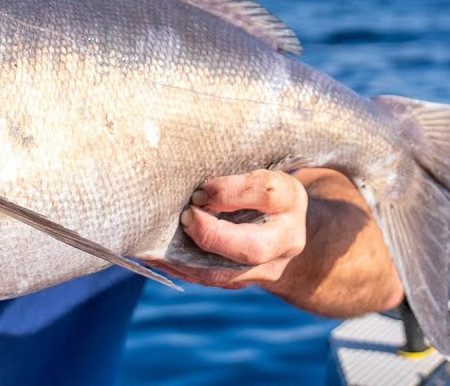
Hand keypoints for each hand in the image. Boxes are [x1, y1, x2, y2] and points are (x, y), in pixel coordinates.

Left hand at [152, 169, 307, 289]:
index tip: (201, 190)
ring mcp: (270, 267)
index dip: (230, 192)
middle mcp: (286, 239)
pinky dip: (184, 269)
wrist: (281, 223)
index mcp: (289, 198)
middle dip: (212, 235)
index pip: (266, 193)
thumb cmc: (256, 185)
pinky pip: (214, 281)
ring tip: (162, 244)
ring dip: (191, 260)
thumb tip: (190, 183)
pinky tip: (161, 257)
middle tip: (185, 217)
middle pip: (253, 249)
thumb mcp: (253, 169)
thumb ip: (231, 175)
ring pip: (229, 274)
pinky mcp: (247, 281)